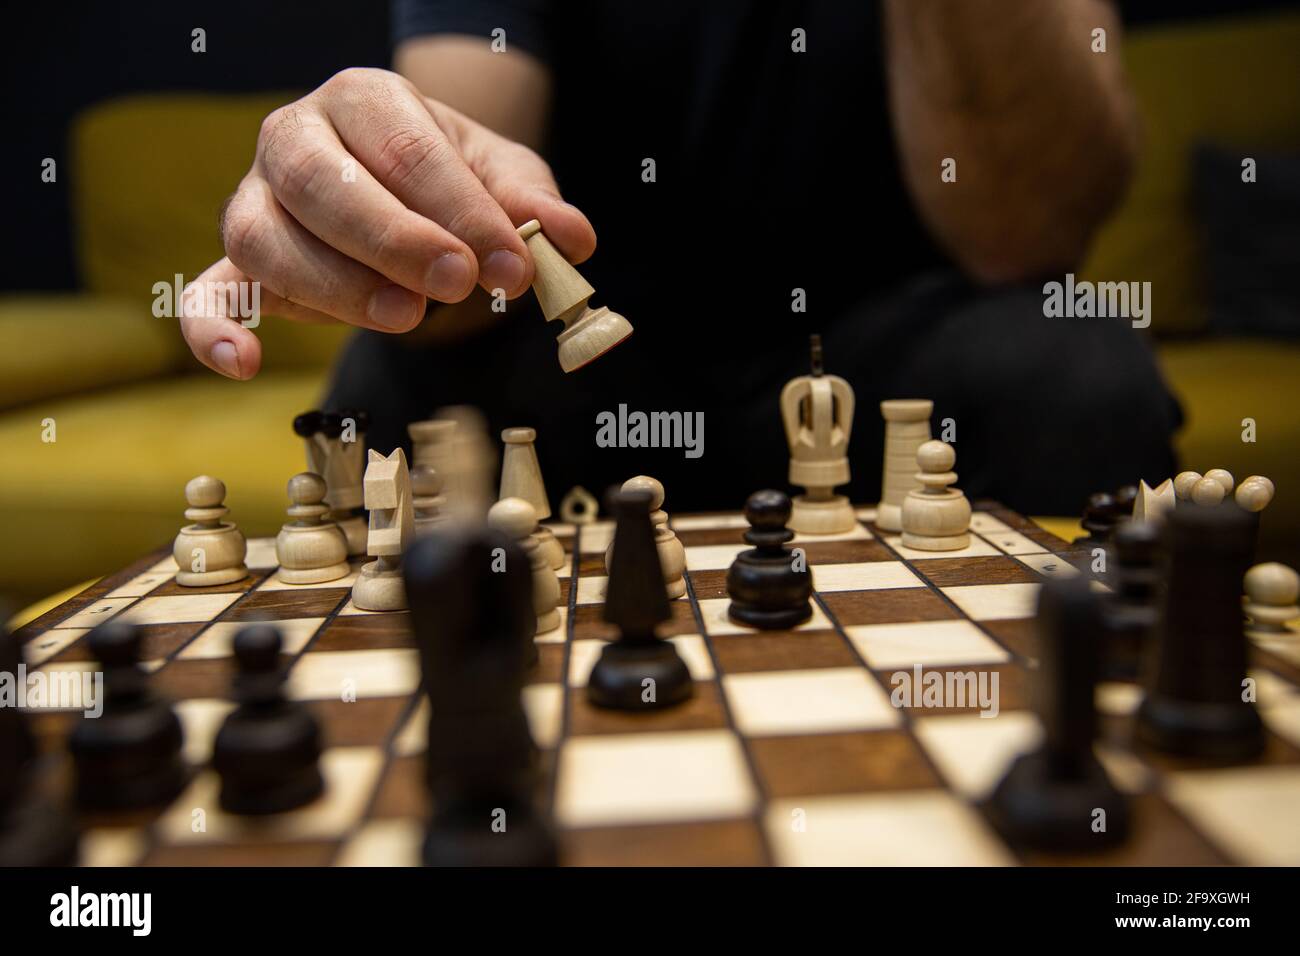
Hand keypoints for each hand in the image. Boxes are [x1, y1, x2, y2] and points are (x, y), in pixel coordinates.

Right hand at [181, 67, 594, 378]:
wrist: (398, 178)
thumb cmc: (448, 178)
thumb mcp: (500, 177)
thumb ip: (531, 204)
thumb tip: (573, 240)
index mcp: (365, 100)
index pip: (408, 152)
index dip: (463, 212)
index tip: (512, 266)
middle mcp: (296, 137)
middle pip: (321, 184)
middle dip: (394, 239)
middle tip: (456, 284)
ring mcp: (255, 199)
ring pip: (265, 239)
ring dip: (334, 286)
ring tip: (404, 317)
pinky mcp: (238, 262)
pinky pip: (208, 295)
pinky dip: (213, 331)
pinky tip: (245, 366)